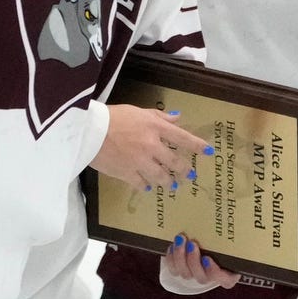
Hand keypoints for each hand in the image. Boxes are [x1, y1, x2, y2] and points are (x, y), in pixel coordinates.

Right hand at [91, 101, 209, 189]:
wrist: (89, 131)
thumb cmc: (112, 116)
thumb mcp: (137, 111)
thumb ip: (159, 116)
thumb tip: (177, 117)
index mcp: (155, 128)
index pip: (182, 137)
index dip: (197, 145)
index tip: (208, 151)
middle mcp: (151, 146)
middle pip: (175, 162)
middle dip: (185, 170)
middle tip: (189, 175)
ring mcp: (140, 162)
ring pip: (161, 177)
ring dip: (168, 182)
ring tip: (171, 185)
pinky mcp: (127, 174)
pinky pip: (142, 184)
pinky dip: (146, 186)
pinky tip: (148, 187)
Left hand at [162, 233, 240, 292]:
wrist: (207, 239)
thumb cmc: (225, 238)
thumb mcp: (232, 237)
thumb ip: (238, 232)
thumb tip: (242, 210)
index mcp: (229, 272)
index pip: (225, 281)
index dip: (214, 273)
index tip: (207, 259)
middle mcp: (212, 276)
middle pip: (202, 278)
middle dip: (194, 261)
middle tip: (192, 243)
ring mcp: (196, 274)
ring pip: (186, 274)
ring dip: (181, 257)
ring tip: (180, 240)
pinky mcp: (182, 270)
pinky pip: (174, 270)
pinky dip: (171, 258)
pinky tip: (172, 246)